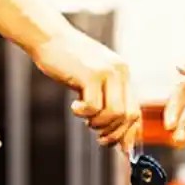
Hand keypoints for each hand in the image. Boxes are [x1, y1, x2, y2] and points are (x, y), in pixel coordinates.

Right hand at [31, 28, 140, 152]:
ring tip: (84, 118)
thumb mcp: (92, 81)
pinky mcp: (91, 74)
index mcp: (123, 74)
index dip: (128, 134)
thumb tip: (120, 140)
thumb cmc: (67, 62)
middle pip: (128, 116)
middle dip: (113, 134)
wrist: (49, 38)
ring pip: (113, 114)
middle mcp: (120, 72)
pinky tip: (74, 106)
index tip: (117, 146)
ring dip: (97, 124)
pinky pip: (94, 107)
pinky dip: (83, 113)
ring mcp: (107, 72)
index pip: (136, 112)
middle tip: (98, 136)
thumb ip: (106, 102)